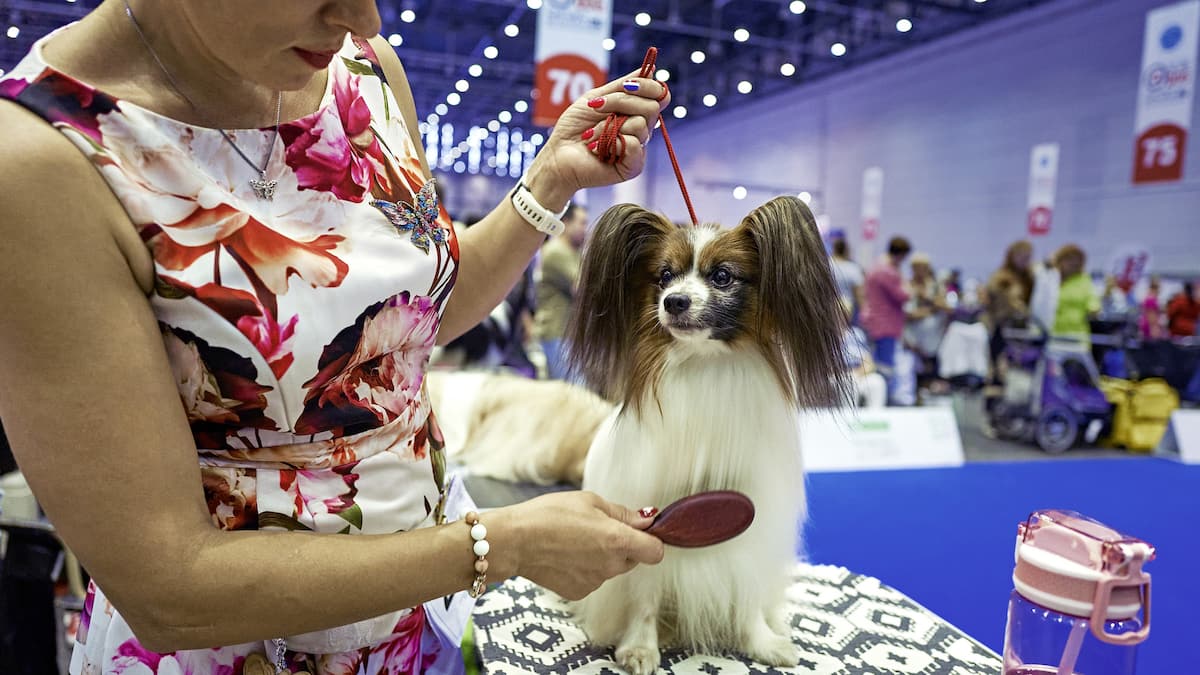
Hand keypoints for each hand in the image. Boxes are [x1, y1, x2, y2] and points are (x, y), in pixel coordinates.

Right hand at [491, 491, 664, 600]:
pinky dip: (585, 569)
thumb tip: (647, 520)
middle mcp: (611, 566)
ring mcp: (595, 582)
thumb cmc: (549, 514)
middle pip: (633, 559)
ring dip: (603, 557)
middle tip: (597, 528)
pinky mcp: (579, 592)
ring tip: (575, 540)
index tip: (641, 532)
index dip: (652, 540)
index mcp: (618, 541)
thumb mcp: (589, 501)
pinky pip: (593, 579)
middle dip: (623, 546)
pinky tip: (565, 555)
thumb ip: (622, 513)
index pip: (656, 552)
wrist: (515, 541)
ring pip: (611, 569)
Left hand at [523, 70, 670, 209]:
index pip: (659, 95)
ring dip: (608, 126)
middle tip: (596, 107)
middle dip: (621, 102)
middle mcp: (641, 130)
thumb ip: (621, 86)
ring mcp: (639, 148)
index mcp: (635, 112)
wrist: (557, 154)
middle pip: (652, 107)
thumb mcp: (595, 98)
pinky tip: (597, 148)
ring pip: (640, 125)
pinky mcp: (633, 166)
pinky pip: (634, 145)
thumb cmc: (574, 127)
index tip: (627, 84)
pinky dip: (611, 142)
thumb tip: (650, 70)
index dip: (648, 86)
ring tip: (591, 135)